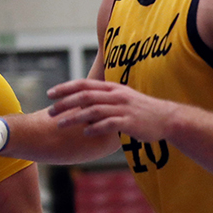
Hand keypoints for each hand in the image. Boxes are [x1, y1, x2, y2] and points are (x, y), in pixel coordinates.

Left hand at [48, 78, 177, 139]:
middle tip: (49, 111)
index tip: (50, 94)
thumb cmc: (140, 109)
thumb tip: (79, 99)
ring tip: (60, 124)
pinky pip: (109, 124)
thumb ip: (102, 96)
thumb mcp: (121, 96)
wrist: (167, 118)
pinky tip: (86, 133)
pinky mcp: (131, 122)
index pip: (84, 84)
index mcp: (111, 88)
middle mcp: (116, 95)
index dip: (65, 88)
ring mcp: (123, 108)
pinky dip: (96, 128)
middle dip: (65, 103)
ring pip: (94, 110)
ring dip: (75, 117)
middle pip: (85, 96)